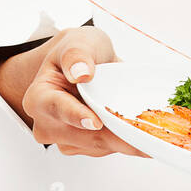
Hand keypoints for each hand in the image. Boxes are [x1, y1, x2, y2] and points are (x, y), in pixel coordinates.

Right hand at [0, 27, 143, 156]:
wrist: (85, 64)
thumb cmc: (79, 53)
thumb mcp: (78, 41)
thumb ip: (77, 54)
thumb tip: (81, 72)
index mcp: (39, 97)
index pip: (57, 108)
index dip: (77, 116)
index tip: (95, 122)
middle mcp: (47, 124)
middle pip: (85, 135)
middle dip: (116, 134)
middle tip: (148, 132)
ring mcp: (66, 139)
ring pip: (100, 146)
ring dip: (126, 139)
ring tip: (152, 129)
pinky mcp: (85, 147)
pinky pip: (108, 148)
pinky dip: (127, 140)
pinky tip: (143, 129)